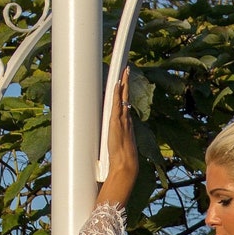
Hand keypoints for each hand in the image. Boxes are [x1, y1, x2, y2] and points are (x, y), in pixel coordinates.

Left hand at [98, 67, 137, 204]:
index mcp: (126, 124)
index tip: (123, 82)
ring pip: (123, 98)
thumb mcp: (117, 148)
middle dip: (126, 82)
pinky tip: (117, 84)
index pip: (125, 104)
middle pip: (126, 96)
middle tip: (126, 68)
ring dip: (123, 83)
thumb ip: (113, 142)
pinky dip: (117, 94)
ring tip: (124, 70)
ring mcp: (122, 120)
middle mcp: (126, 120)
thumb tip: (107, 143)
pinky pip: (117, 105)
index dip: (124, 93)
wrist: (126, 166)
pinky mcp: (116, 123)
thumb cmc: (121, 160)